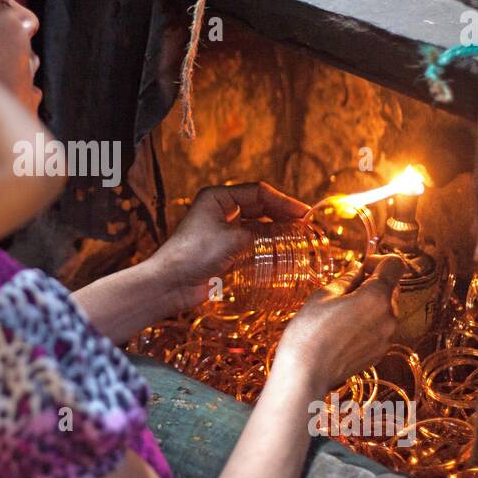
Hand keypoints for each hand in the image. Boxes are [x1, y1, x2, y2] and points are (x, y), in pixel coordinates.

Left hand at [150, 182, 308, 312]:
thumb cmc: (196, 254)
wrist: (170, 284)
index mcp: (218, 197)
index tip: (305, 214)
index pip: (258, 192)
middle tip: (306, 227)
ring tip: (300, 240)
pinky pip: (252, 245)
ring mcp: (223, 231)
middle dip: (283, 217)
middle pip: (260, 209)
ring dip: (278, 233)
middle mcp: (221, 210)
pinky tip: (284, 254)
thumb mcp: (234, 239)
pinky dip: (268, 248)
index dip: (284, 202)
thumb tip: (294, 230)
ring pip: (258, 227)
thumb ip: (265, 233)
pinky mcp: (225, 251)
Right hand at [272, 255, 403, 391]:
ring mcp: (386, 337)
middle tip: (343, 290)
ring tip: (340, 313)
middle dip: (372, 284)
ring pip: (385, 309)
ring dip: (369, 304)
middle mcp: (389, 316)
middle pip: (391, 288)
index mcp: (376, 297)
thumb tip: (358, 269)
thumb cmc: (309, 331)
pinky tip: (343, 330)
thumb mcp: (323, 295)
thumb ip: (347, 278)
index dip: (379, 260)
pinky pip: (380, 328)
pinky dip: (367, 323)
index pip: (395, 264)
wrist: (306, 373)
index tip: (362, 266)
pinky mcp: (380, 352)